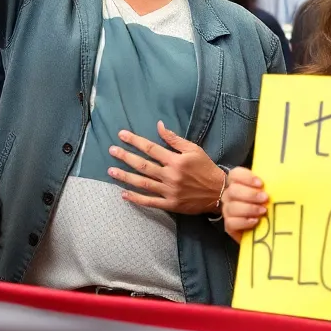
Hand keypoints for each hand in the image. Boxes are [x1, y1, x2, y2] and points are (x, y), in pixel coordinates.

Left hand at [107, 121, 224, 215]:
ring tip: (111, 171)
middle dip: (125, 157)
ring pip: (143, 183)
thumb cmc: (206, 167)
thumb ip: (174, 139)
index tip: (121, 135)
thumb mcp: (193, 149)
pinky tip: (124, 194)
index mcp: (176, 160)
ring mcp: (169, 191)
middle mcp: (170, 175)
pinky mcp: (170, 204)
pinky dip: (136, 198)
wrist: (219, 192)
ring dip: (125, 177)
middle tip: (111, 151)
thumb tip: (159, 125)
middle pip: (143, 165)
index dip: (135, 141)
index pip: (150, 148)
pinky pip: (150, 202)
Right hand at [221, 166, 268, 243]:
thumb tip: (282, 179)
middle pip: (233, 190)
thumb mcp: (269, 192)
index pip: (235, 175)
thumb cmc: (267, 206)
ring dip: (249, 208)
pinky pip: (231, 222)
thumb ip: (271, 185)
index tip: (261, 183)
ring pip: (232, 207)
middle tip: (265, 198)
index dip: (246, 177)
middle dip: (250, 194)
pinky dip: (244, 222)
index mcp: (237, 183)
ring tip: (263, 211)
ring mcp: (228, 210)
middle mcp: (230, 195)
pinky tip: (255, 221)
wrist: (265, 229)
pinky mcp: (229, 226)